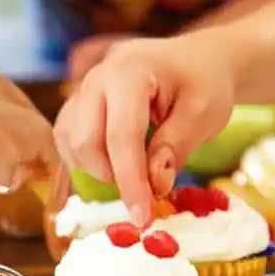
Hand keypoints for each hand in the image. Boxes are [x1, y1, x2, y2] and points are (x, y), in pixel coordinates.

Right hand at [55, 36, 234, 224]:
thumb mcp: (204, 114)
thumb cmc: (206, 83)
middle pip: (84, 139)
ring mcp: (86, 85)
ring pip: (68, 139)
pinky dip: (86, 157)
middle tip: (144, 188)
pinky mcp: (81, 99)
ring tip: (132, 170)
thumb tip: (153, 186)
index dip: (130, 180)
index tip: (143, 216)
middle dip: (111, 175)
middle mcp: (99, 75)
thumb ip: (176, 148)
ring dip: (96, 167)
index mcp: (131, 70)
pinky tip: (115, 162)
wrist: (199, 58)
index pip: (121, 135)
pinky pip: (67, 134)